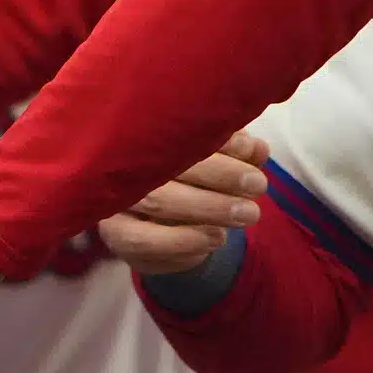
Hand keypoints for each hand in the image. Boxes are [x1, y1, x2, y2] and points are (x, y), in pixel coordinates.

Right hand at [99, 137, 266, 277]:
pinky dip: (185, 241)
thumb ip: (234, 153)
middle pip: (167, 165)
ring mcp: (115, 201)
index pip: (176, 132)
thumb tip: (257, 149)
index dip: (215, 140)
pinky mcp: (118, 236)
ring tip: (248, 214)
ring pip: (157, 202)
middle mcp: (120, 163)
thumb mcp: (214, 160)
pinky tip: (217, 238)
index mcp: (141, 134)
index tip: (250, 149)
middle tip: (258, 185)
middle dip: (219, 175)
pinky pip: (145, 240)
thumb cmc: (188, 179)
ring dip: (209, 208)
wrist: (158, 225)